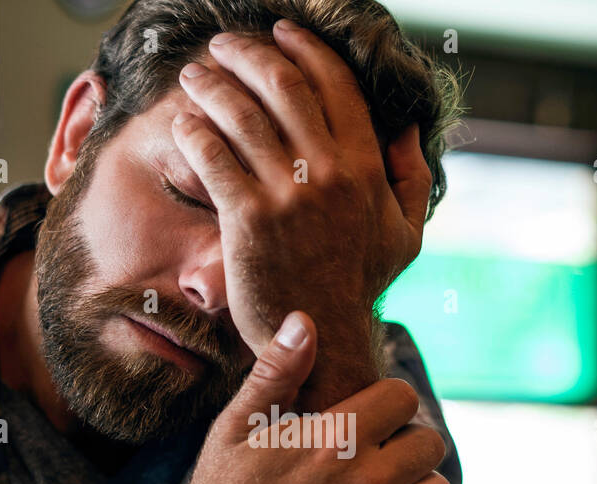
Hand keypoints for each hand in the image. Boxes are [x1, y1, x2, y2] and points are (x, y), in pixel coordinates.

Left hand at [171, 21, 432, 404]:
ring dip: (214, 84)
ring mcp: (287, 194)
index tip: (282, 33)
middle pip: (284, 85)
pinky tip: (184, 123)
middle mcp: (329, 172)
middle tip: (224, 46)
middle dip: (249, 54)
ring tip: (195, 75)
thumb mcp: (406, 234)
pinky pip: (214, 156)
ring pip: (243, 113)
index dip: (305, 48)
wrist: (322, 338)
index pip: (336, 84)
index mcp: (367, 167)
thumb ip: (411, 178)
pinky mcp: (248, 219)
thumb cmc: (358, 286)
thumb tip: (409, 129)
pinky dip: (195, 131)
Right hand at [174, 311, 453, 483]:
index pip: (402, 397)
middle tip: (381, 452)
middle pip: (429, 442)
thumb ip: (276, 373)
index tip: (371, 413)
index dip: (388, 400)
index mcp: (334, 441)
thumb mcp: (235, 428)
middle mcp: (366, 483)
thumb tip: (305, 321)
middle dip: (407, 440)